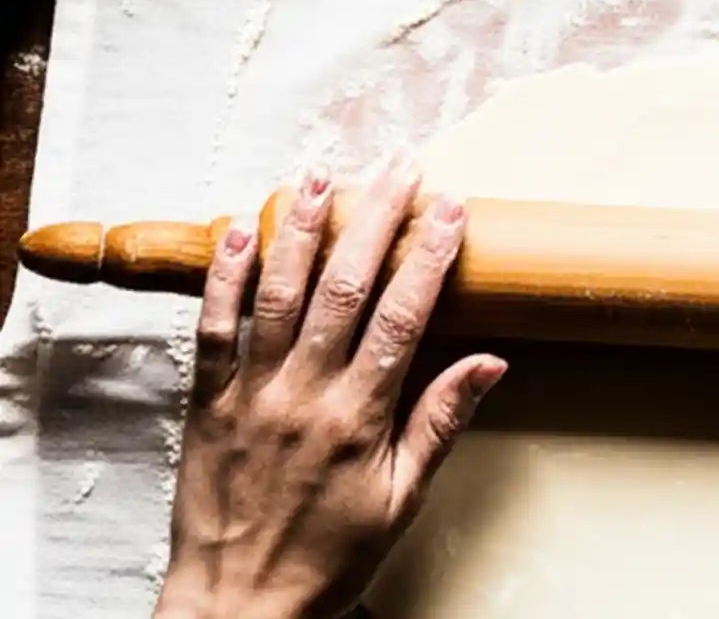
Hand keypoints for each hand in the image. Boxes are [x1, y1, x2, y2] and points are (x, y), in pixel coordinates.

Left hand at [154, 152, 506, 618]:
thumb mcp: (402, 500)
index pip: (402, 316)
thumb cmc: (327, 558)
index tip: (450, 209)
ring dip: (300, 227)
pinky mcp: (206, 399)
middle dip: (375, 217)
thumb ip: (441, 424)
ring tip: (320, 173)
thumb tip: (490, 363)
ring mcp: (250, 391)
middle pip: (344, 285)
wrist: (237, 606)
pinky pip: (213, 325)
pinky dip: (224, 274)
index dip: (428, 255)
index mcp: (359, 416)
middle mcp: (304, 392)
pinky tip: (239, 229)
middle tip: (399, 166)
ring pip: (277, 291)